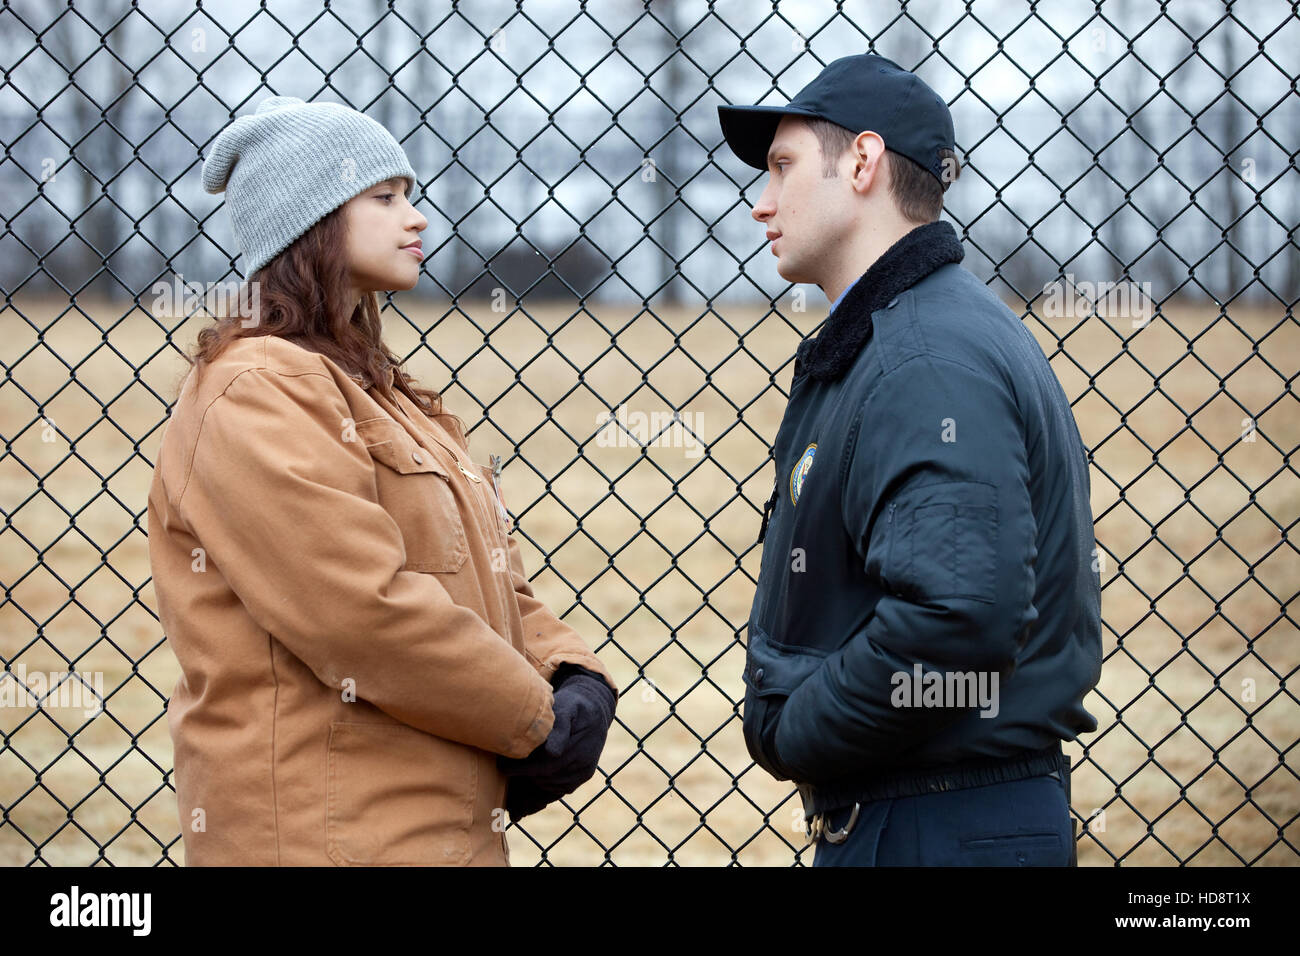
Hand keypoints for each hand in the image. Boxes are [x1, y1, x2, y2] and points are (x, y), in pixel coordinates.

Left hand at [498, 665, 615, 807]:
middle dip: (523, 780)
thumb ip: (560, 728)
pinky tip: (524, 797)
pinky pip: (559, 791)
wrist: (595, 709)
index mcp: (580, 745)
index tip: (502, 768)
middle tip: (501, 777)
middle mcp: (583, 762)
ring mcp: (583, 772)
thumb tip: (552, 752)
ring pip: (551, 787)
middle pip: (547, 777)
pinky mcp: (582, 777)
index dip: (523, 768)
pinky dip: (541, 795)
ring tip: (509, 786)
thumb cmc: (574, 705)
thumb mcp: (568, 708)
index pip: (547, 763)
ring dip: (530, 790)